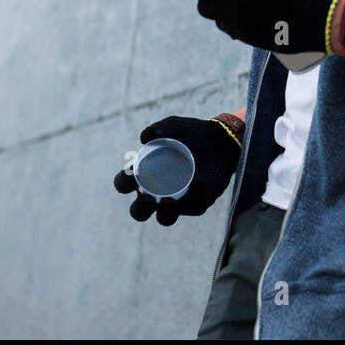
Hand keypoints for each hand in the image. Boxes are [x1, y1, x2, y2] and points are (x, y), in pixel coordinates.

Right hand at [113, 115, 243, 225]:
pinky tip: (201, 180)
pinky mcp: (197, 204)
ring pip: (165, 218)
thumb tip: (144, 138)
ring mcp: (177, 201)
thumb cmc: (191, 133)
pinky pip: (193, 206)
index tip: (131, 172)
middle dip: (140, 208)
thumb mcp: (175, 125)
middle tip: (147, 197)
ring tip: (168, 201)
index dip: (123, 182)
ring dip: (164, 213)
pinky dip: (196, 195)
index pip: (124, 184)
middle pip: (139, 211)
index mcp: (144, 175)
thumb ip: (159, 127)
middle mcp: (157, 192)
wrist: (221, 138)